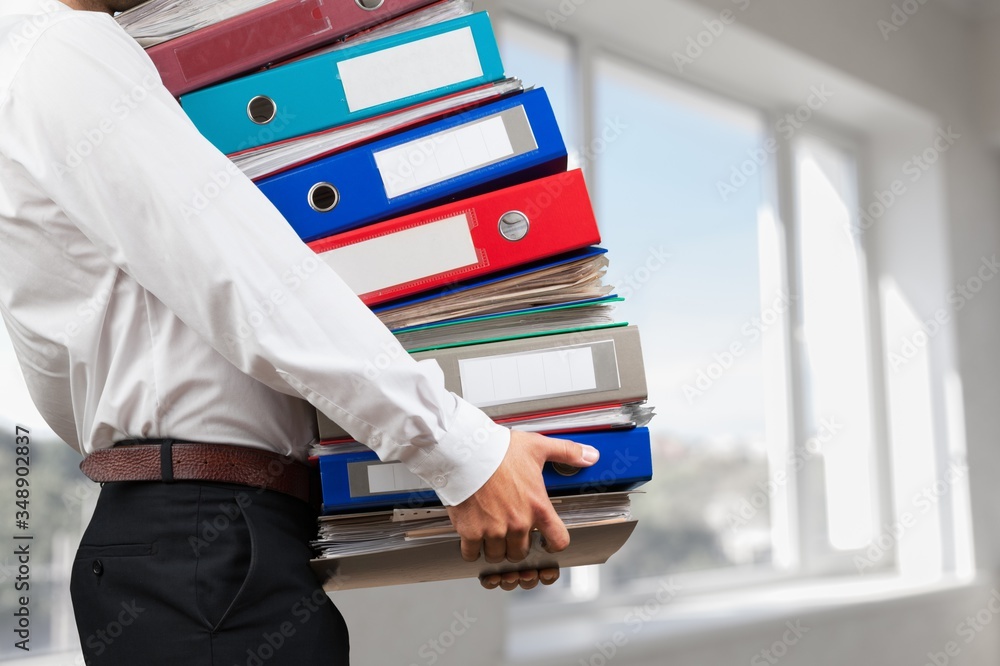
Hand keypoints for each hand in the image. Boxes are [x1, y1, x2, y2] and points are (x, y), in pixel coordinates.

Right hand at [446, 430, 599, 586]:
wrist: (466, 451)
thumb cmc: (498, 449)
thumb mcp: (538, 446)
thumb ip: (567, 452)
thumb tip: (591, 455)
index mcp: (538, 506)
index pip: (558, 541)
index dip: (553, 543)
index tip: (545, 541)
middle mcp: (518, 523)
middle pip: (521, 553)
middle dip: (516, 545)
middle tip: (508, 531)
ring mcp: (493, 530)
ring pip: (497, 556)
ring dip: (494, 548)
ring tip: (490, 533)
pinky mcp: (470, 531)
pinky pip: (472, 554)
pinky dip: (471, 549)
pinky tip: (472, 537)